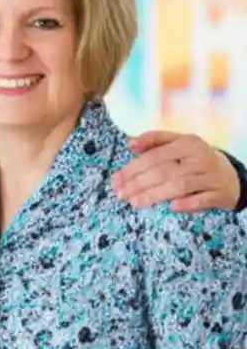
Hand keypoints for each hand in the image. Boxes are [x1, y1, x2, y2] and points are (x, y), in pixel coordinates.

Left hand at [112, 130, 240, 211]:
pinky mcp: (220, 194)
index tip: (116, 180)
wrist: (231, 175)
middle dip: (138, 184)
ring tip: (135, 202)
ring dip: (155, 195)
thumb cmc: (195, 159)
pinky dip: (187, 204)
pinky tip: (172, 207)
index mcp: (187, 143)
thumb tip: (130, 143)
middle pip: (164, 172)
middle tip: (121, 194)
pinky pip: (202, 200)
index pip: (154, 156)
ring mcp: (211, 176)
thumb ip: (154, 141)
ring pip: (180, 186)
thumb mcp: (178, 144)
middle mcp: (200, 158)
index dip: (133, 169)